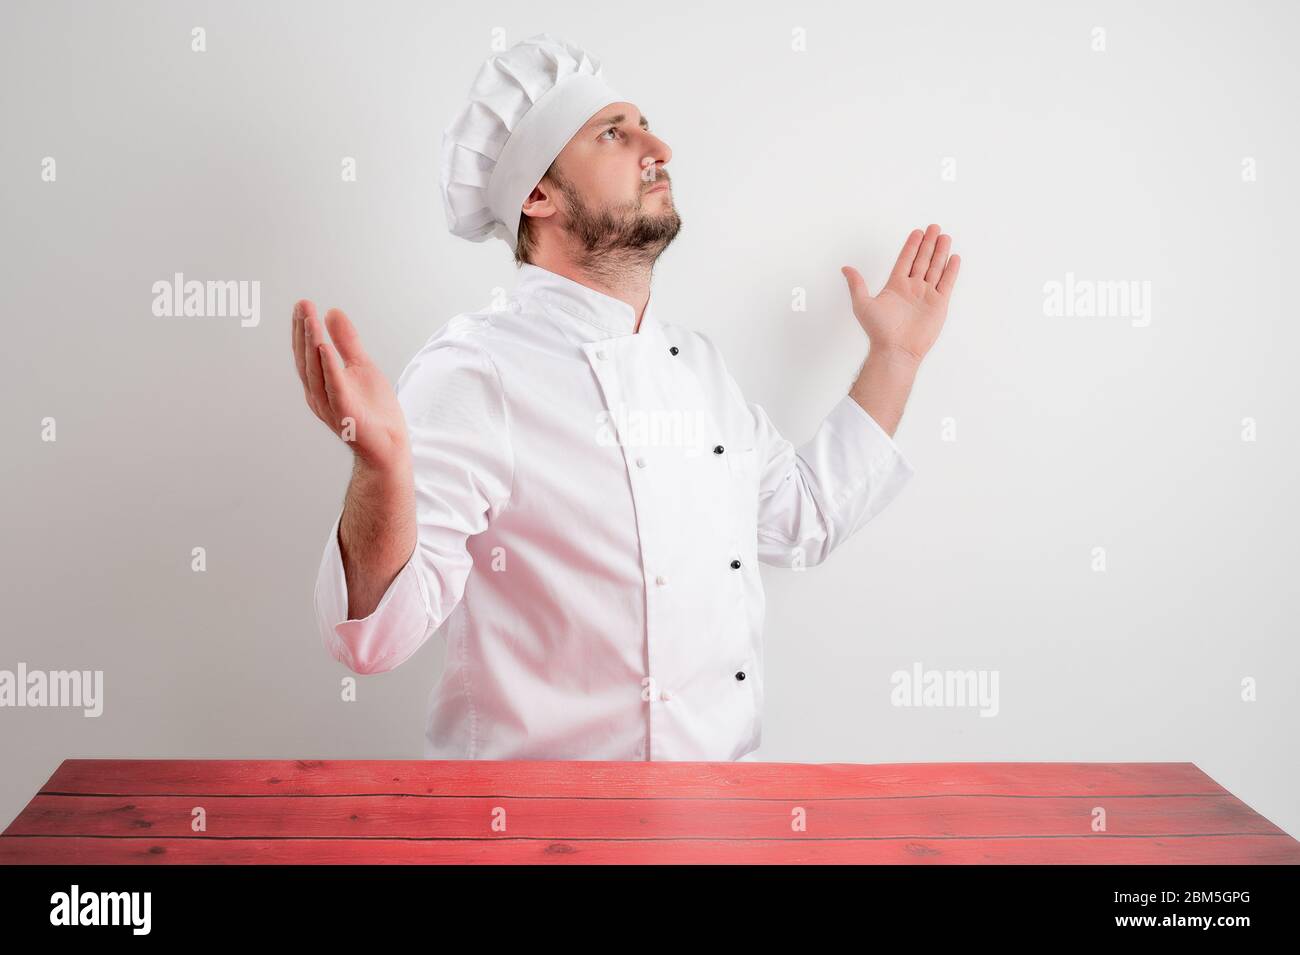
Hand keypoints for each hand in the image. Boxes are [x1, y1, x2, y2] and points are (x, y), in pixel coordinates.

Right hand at [292, 300, 409, 468]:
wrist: (390, 443)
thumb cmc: (374, 409)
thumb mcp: (361, 365)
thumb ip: (346, 341)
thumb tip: (332, 312)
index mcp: (320, 383)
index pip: (306, 351)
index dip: (302, 328)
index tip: (302, 304)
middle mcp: (318, 394)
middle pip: (306, 358)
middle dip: (303, 331)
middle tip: (302, 305)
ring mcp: (330, 404)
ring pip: (316, 370)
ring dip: (312, 343)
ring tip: (310, 319)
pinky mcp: (345, 412)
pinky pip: (334, 387)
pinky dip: (328, 367)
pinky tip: (325, 347)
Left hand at [841, 224, 960, 364]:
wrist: (895, 349)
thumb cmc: (878, 331)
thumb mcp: (862, 303)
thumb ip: (857, 284)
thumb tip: (845, 268)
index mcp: (895, 286)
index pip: (905, 260)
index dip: (911, 246)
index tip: (917, 232)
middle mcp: (912, 288)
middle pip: (922, 260)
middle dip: (928, 244)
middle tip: (934, 227)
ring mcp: (926, 295)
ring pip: (935, 268)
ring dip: (940, 252)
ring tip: (945, 237)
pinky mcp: (939, 304)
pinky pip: (947, 283)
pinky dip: (950, 270)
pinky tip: (954, 258)